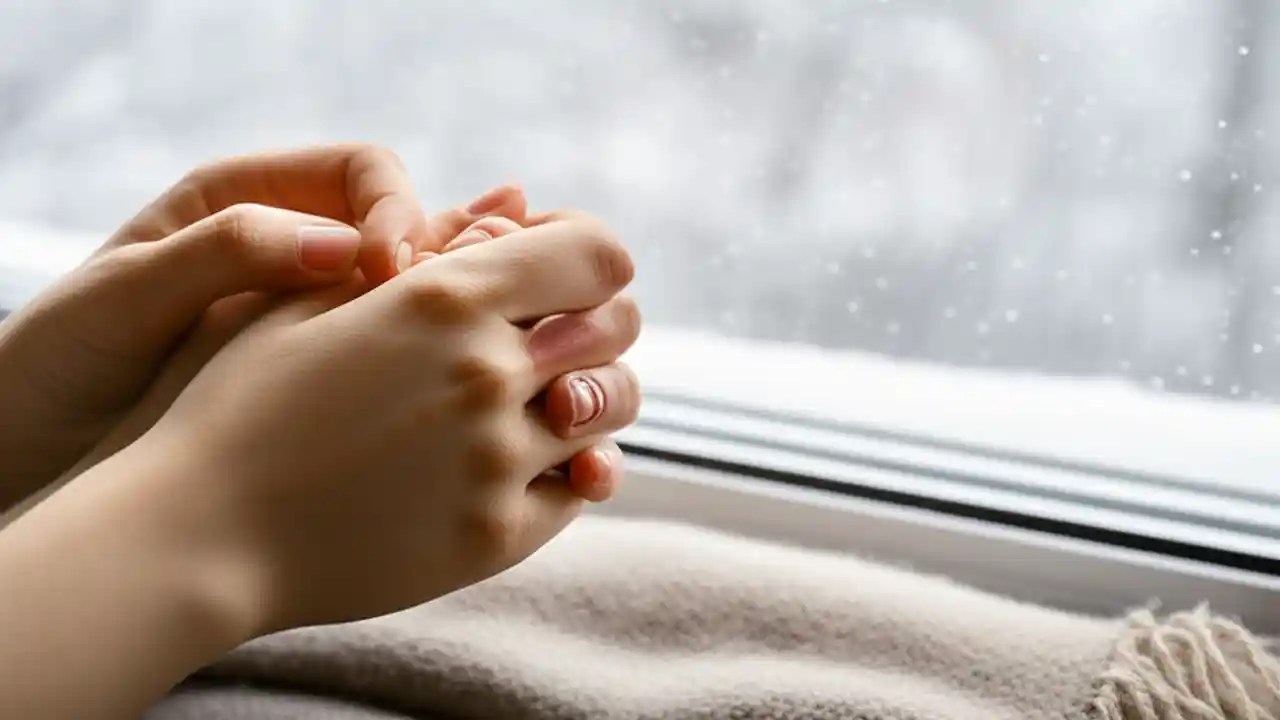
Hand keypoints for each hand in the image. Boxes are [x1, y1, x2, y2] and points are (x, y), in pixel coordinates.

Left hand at [0, 144, 518, 507]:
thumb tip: (341, 246)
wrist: (28, 451)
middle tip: (476, 307)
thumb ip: (226, 254)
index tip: (398, 271)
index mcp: (249, 202)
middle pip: (411, 228)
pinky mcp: (327, 380)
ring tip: (519, 331)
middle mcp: (295, 252)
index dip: (397, 211)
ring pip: (421, 296)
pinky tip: (489, 377)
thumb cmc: (59, 367)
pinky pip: (401, 355)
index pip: (363, 174)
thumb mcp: (125, 300)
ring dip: (469, 309)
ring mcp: (316, 319)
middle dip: (455, 259)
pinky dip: (447, 359)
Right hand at [124, 211, 637, 631]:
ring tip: (546, 403)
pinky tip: (523, 464)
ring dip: (590, 398)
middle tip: (558, 339)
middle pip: (618, 328)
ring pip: (608, 412)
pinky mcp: (494, 539)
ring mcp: (497, 461)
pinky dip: (567, 470)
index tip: (563, 273)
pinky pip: (578, 490)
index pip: (597, 254)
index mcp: (444, 297)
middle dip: (598, 324)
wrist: (196, 535)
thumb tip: (510, 211)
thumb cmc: (237, 403)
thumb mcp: (311, 302)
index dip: (588, 256)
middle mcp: (487, 373)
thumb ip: (423, 254)